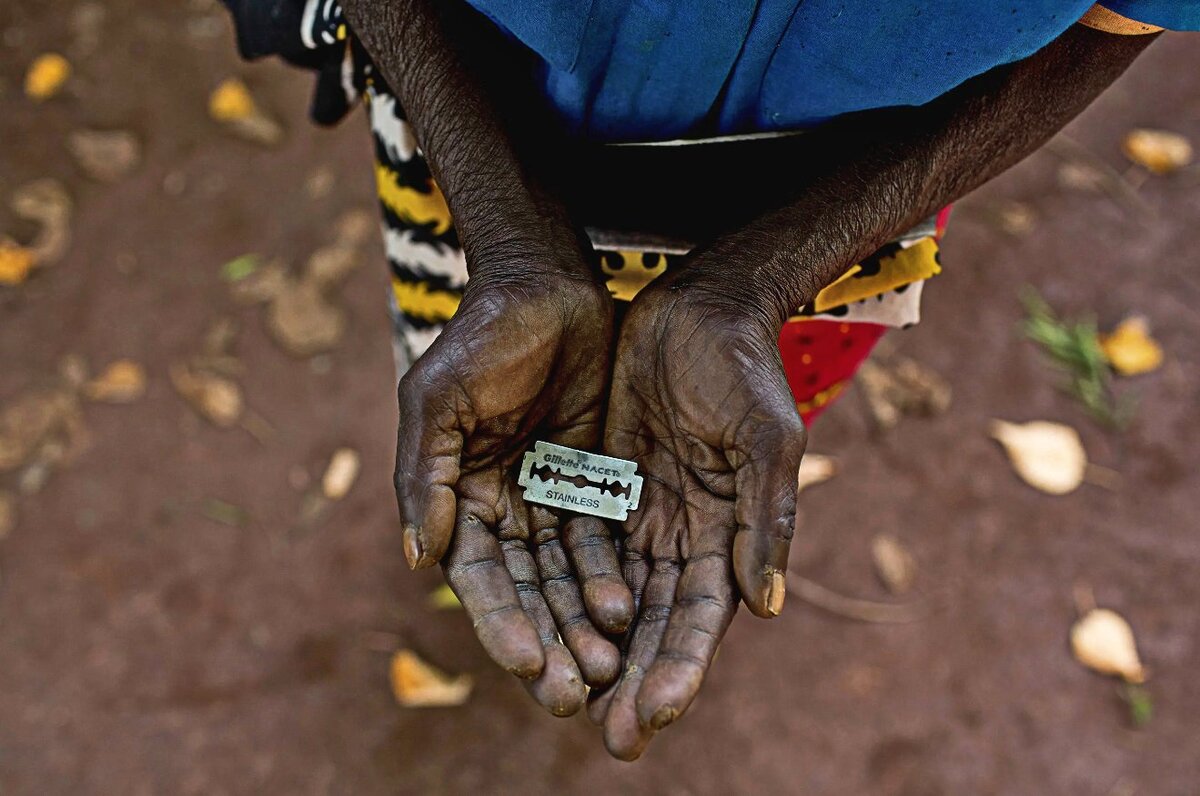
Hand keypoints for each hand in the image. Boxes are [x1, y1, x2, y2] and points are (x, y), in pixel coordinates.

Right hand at [396, 265, 632, 715]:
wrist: (547, 285)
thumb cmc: (482, 336)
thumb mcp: (438, 398)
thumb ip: (424, 476)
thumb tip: (418, 559)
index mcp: (457, 497)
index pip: (479, 576)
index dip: (499, 622)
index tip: (526, 664)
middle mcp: (503, 508)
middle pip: (525, 591)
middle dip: (545, 641)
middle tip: (571, 694)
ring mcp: (551, 498)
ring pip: (567, 577)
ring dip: (581, 623)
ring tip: (607, 667)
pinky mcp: (596, 482)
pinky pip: (605, 541)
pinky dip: (612, 578)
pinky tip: (629, 611)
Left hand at [595, 283, 806, 758]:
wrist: (699, 309)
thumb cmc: (744, 370)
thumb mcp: (765, 438)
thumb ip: (767, 519)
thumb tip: (767, 608)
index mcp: (728, 535)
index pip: (701, 618)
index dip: (679, 668)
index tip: (651, 715)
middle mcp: (682, 537)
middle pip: (654, 624)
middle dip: (634, 680)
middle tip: (609, 739)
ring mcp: (640, 515)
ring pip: (611, 597)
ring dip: (593, 649)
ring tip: (566, 701)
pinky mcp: (602, 486)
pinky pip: (578, 548)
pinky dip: (564, 590)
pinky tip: (542, 628)